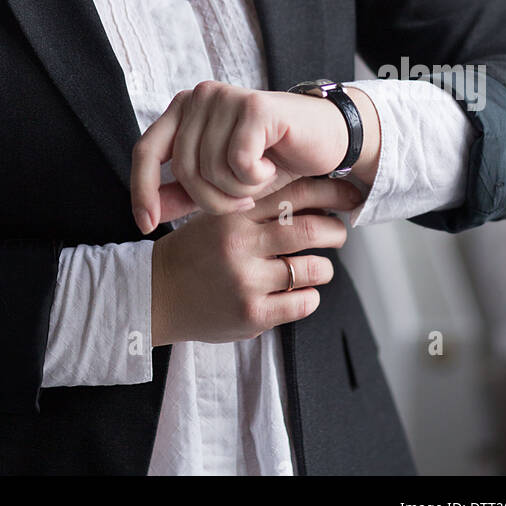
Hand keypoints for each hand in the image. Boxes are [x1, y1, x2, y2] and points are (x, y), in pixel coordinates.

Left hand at [132, 79, 378, 233]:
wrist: (325, 141)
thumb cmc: (272, 159)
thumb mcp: (220, 182)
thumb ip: (182, 193)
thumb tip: (143, 216)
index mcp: (184, 108)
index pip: (146, 150)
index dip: (142, 191)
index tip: (146, 225)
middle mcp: (200, 95)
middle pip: (184, 169)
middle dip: (213, 200)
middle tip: (242, 199)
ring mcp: (226, 96)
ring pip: (211, 169)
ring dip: (239, 190)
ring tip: (259, 178)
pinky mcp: (254, 106)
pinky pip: (238, 162)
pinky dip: (256, 177)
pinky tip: (271, 166)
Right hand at [150, 176, 361, 346]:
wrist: (157, 294)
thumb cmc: (194, 251)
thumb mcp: (216, 214)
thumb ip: (256, 205)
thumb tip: (315, 194)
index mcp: (233, 212)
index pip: (293, 192)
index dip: (329, 189)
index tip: (348, 192)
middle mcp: (240, 244)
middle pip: (310, 228)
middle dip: (335, 229)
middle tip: (339, 231)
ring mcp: (247, 281)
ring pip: (313, 268)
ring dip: (324, 267)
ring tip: (318, 266)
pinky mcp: (252, 315)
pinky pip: (303, 303)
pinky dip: (311, 296)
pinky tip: (300, 292)